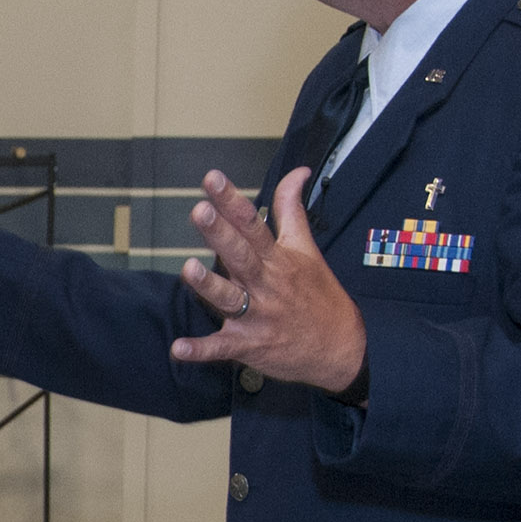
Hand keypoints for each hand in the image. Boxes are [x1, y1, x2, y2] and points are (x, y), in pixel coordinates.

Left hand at [170, 169, 366, 391]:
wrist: (342, 347)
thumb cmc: (318, 293)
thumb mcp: (306, 248)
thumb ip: (292, 210)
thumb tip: (296, 172)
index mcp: (277, 258)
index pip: (252, 224)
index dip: (231, 201)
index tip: (211, 179)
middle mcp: (266, 284)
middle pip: (240, 255)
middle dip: (220, 234)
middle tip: (200, 211)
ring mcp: (257, 316)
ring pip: (230, 297)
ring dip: (209, 285)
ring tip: (189, 268)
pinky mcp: (249, 345)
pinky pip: (221, 348)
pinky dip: (200, 350)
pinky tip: (178, 348)